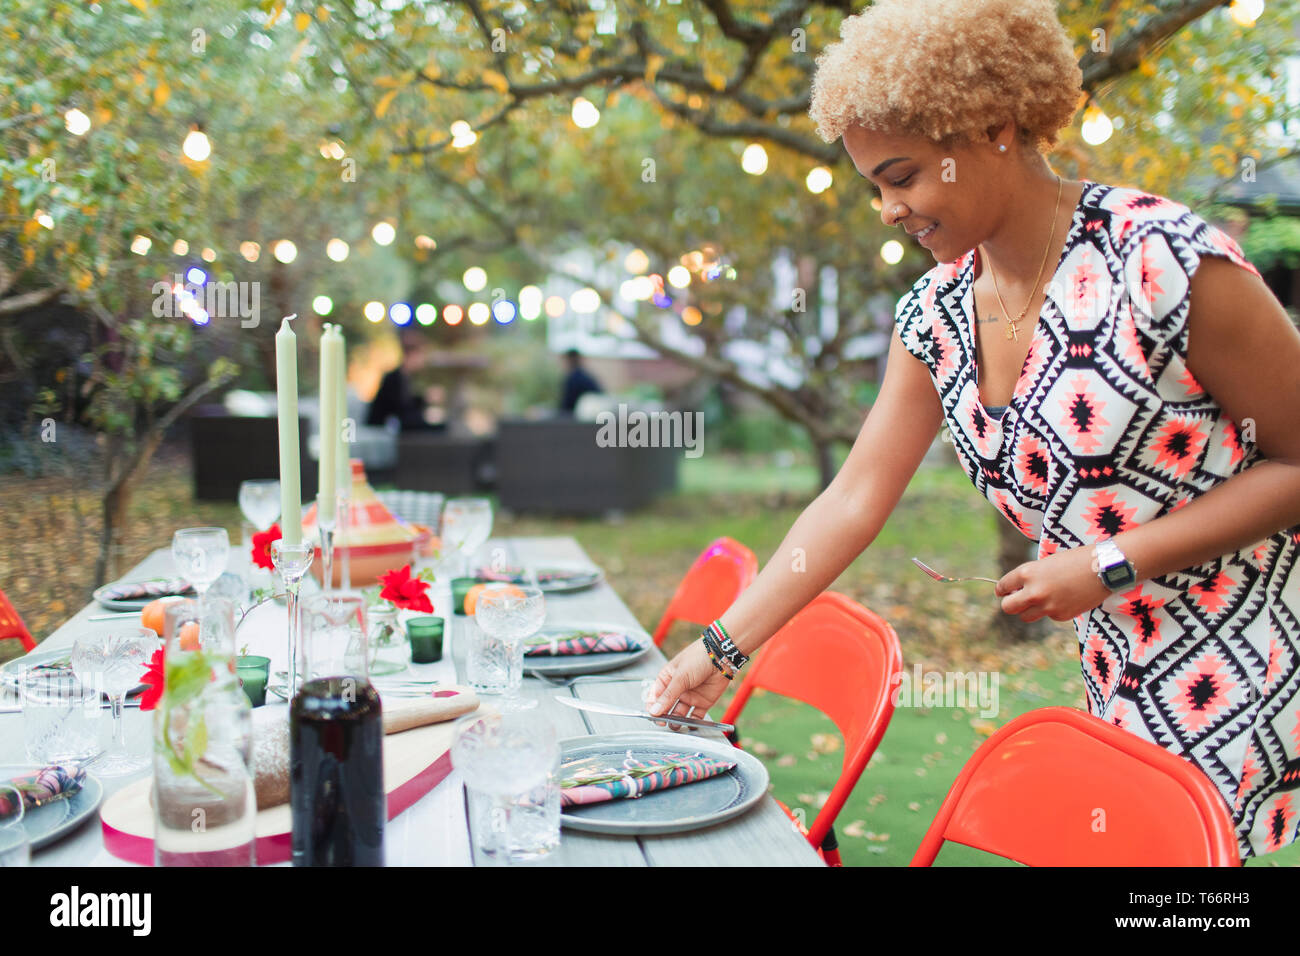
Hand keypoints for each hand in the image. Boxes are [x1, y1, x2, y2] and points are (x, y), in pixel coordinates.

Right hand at [647, 639, 731, 723]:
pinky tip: (690, 725)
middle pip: (666, 707)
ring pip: (679, 714)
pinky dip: (692, 723)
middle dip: (664, 716)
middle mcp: (677, 689)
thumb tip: (655, 710)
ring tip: (676, 725)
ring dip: (676, 721)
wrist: (721, 656)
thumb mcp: (680, 676)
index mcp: (666, 679)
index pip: (655, 697)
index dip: (653, 707)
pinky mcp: (702, 702)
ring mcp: (689, 696)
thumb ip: (668, 695)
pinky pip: (695, 716)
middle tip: (664, 722)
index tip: (654, 716)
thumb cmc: (698, 658)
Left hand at [995, 545, 1112, 622]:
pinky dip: (1051, 610)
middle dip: (1009, 603)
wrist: (1104, 568)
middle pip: (1008, 607)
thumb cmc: (1075, 560)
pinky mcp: (1061, 616)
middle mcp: (1034, 592)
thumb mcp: (1046, 563)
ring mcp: (1047, 606)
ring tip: (1040, 600)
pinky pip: (1048, 616)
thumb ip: (1030, 576)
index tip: (1003, 591)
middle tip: (1015, 600)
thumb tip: (1017, 590)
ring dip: (1028, 610)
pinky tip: (1064, 598)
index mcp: (1027, 573)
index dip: (1002, 589)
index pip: (1002, 586)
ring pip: (1025, 617)